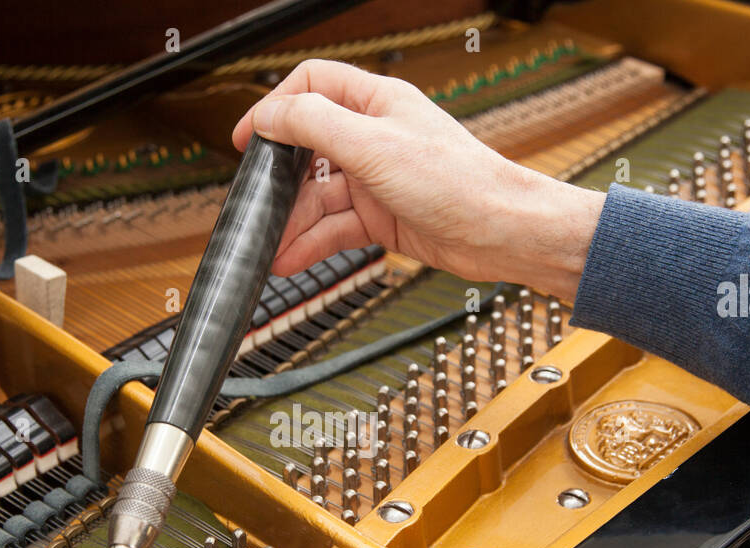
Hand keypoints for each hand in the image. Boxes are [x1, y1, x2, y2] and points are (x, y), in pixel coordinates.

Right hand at [232, 59, 604, 300]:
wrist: (500, 232)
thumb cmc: (458, 181)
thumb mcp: (375, 145)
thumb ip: (316, 125)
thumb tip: (270, 115)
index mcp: (375, 103)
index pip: (312, 87)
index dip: (275, 109)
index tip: (249, 139)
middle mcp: (373, 138)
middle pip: (307, 150)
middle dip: (278, 179)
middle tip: (254, 204)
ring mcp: (376, 180)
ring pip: (318, 197)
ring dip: (291, 222)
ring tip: (269, 246)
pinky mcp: (382, 218)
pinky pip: (335, 228)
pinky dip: (312, 243)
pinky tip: (291, 257)